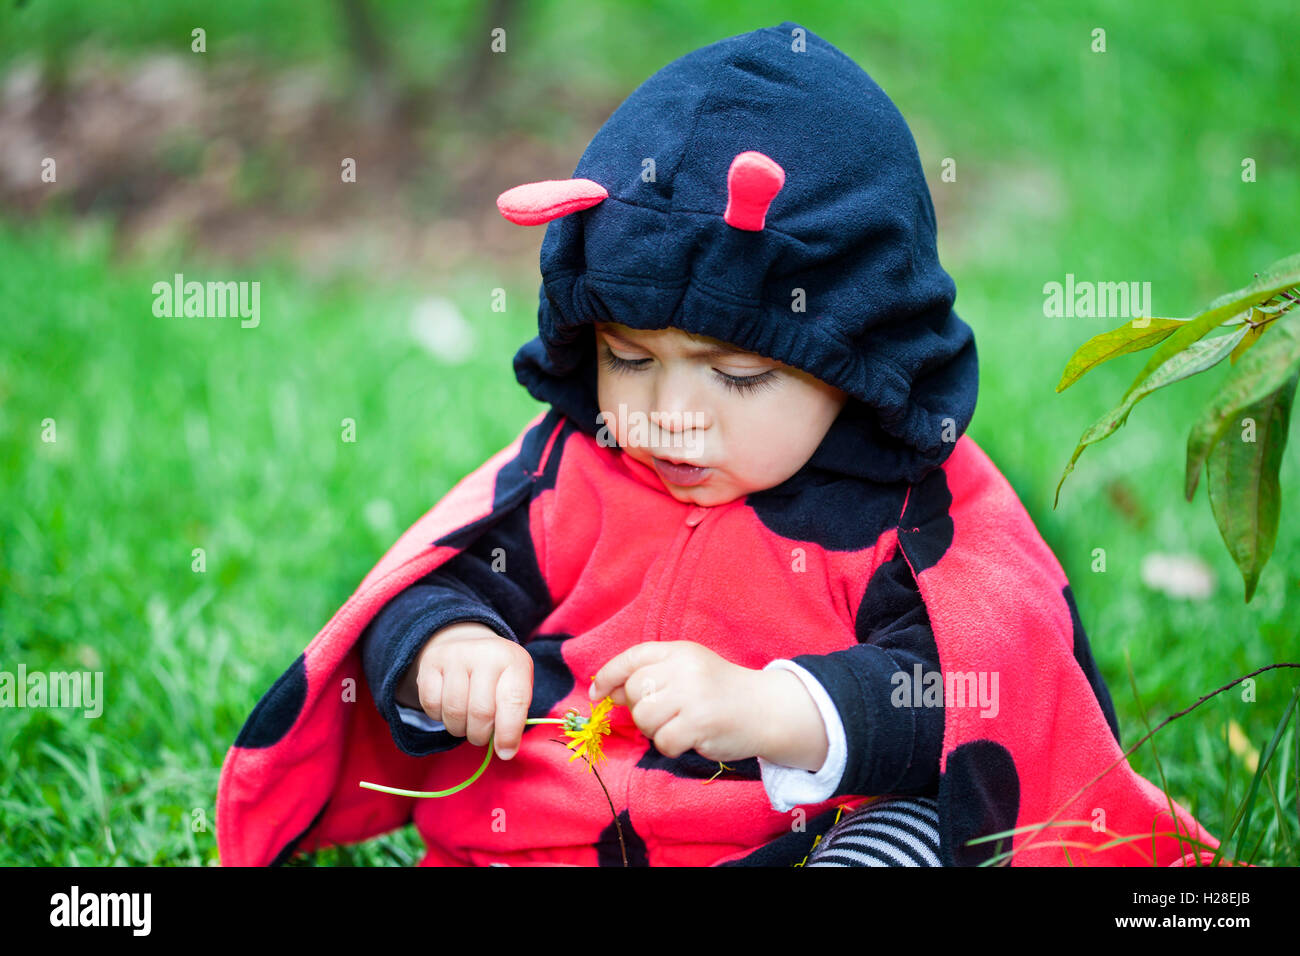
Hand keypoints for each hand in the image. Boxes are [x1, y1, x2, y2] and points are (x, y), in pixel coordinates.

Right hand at [399, 622, 532, 759]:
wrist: (468, 645)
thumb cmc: (497, 676)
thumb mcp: (516, 687)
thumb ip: (514, 717)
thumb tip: (505, 751)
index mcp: (513, 660)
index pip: (514, 701)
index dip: (509, 732)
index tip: (505, 752)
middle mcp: (485, 653)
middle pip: (481, 712)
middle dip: (480, 735)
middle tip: (481, 735)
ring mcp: (456, 654)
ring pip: (454, 711)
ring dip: (459, 729)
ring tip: (466, 722)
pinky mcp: (431, 661)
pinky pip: (431, 704)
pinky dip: (439, 716)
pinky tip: (448, 708)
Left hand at [587, 641, 765, 763]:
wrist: (767, 709)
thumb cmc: (721, 692)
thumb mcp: (688, 672)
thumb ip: (652, 677)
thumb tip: (609, 692)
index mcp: (679, 651)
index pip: (632, 657)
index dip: (608, 675)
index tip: (597, 693)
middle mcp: (684, 668)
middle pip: (634, 691)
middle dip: (641, 710)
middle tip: (666, 715)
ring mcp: (692, 695)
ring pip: (644, 719)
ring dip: (656, 731)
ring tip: (680, 726)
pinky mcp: (699, 723)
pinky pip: (663, 742)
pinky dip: (671, 746)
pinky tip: (690, 738)